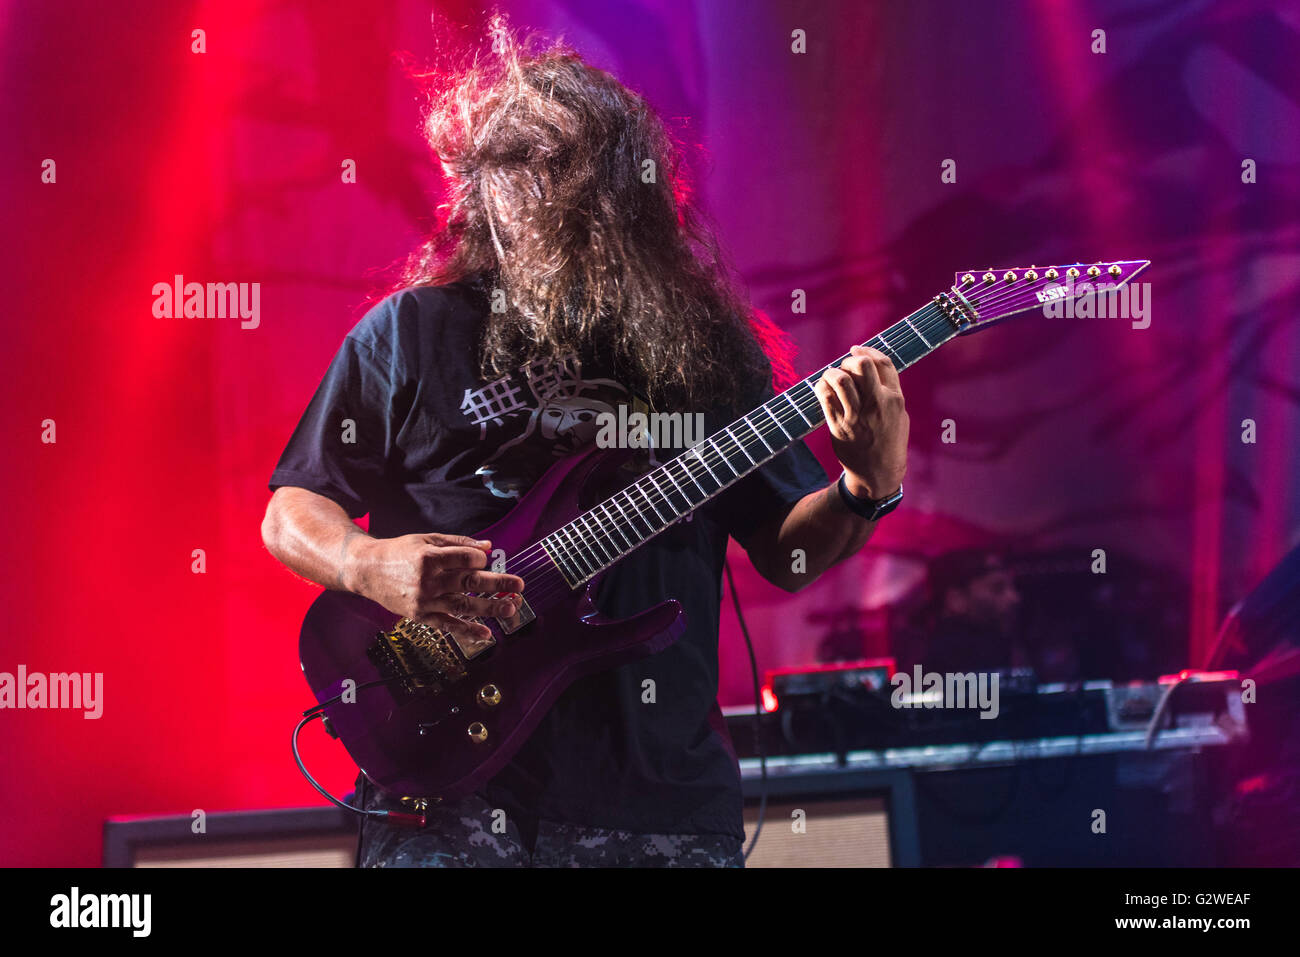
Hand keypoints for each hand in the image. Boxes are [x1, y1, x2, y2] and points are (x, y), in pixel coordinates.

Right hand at [344, 533, 524, 643]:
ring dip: (489, 609)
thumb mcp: (426, 539)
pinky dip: (467, 631)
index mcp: (428, 556)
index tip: (486, 561)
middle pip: (469, 583)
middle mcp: (427, 580)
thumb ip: (458, 543)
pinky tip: (486, 634)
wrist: (366, 570)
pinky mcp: (420, 615)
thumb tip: (489, 547)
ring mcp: (424, 600)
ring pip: (463, 606)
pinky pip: (447, 625)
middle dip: (498, 584)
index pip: (464, 559)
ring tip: (510, 609)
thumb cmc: (398, 552)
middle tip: (520, 586)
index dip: (480, 560)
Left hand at [814, 345, 908, 500]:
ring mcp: (857, 416)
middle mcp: (877, 405)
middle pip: (861, 366)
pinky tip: (822, 389)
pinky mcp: (839, 426)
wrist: (879, 473)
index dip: (867, 350)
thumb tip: (871, 367)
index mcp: (895, 399)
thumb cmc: (889, 441)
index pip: (882, 363)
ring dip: (831, 373)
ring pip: (840, 379)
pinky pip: (825, 397)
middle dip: (848, 360)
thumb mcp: (899, 415)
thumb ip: (889, 392)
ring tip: (829, 377)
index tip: (855, 348)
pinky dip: (820, 387)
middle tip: (843, 368)